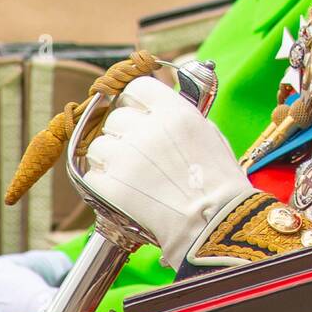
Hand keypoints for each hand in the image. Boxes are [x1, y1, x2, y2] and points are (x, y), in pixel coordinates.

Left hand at [84, 76, 253, 269]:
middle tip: (136, 150)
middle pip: (116, 116)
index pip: (136, 87)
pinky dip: (103, 182)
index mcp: (174, 111)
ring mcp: (125, 157)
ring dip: (109, 156)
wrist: (213, 224)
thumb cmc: (219, 182)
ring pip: (98, 145)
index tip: (138, 111)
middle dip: (124, 131)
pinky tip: (122, 190)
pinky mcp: (110, 186)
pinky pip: (92, 174)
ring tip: (128, 173)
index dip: (135, 100)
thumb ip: (180, 116)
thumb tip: (158, 110)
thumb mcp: (208, 134)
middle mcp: (146, 128)